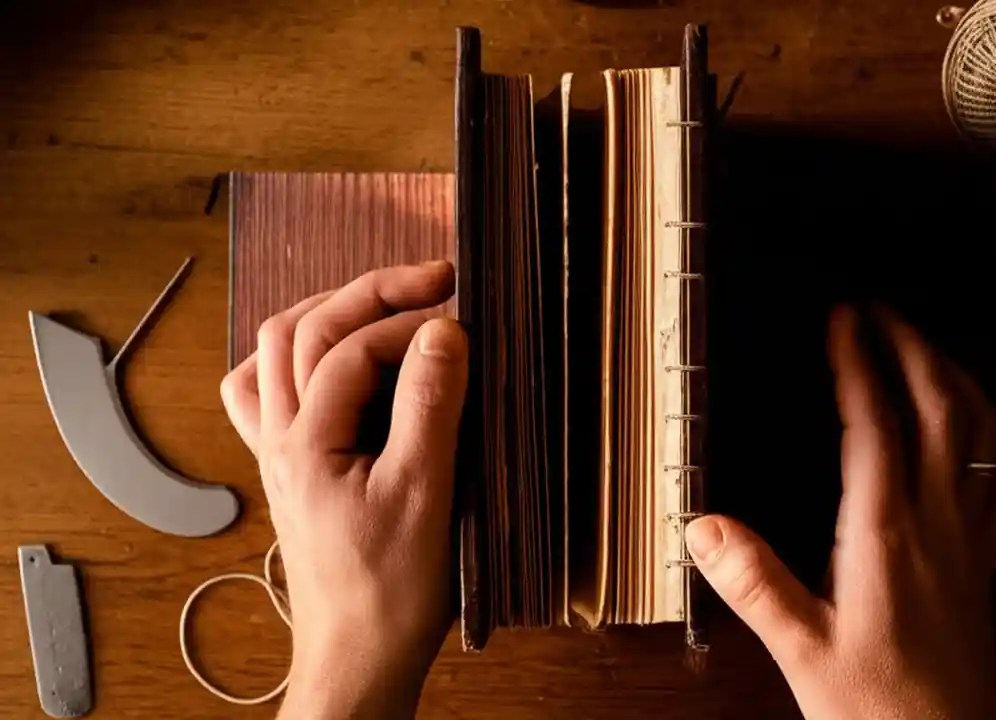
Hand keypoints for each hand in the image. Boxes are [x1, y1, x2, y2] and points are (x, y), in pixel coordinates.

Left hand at [219, 261, 465, 719]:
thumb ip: (430, 407)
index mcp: (306, 442)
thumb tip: (443, 331)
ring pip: (274, 353)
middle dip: (368, 293)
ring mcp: (277, 453)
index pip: (350, 349)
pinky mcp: (288, 470)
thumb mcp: (424, 494)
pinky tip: (329, 363)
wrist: (358, 657)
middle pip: (301, 331)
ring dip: (326, 314)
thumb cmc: (389, 593)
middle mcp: (279, 439)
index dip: (407, 322)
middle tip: (433, 279)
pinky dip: (293, 361)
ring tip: (384, 303)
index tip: (461, 315)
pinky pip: (264, 395)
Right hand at [685, 305, 995, 719]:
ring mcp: (971, 540)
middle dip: (914, 348)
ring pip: (982, 433)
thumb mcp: (802, 652)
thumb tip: (704, 526)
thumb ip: (754, 584)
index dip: (859, 363)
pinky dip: (995, 431)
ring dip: (957, 377)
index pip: (874, 425)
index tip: (843, 319)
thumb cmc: (880, 710)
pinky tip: (983, 422)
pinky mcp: (985, 562)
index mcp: (886, 536)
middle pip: (943, 408)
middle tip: (882, 313)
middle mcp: (939, 525)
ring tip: (926, 348)